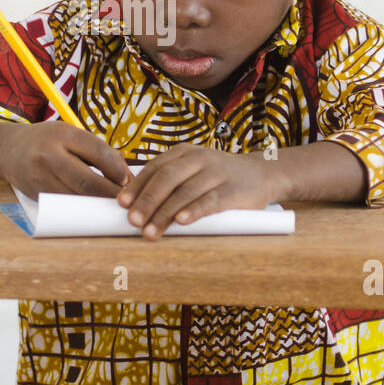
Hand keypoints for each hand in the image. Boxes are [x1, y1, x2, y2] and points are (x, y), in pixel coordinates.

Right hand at [2, 122, 132, 198]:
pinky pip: (66, 205)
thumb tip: (127, 177)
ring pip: (77, 198)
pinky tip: (92, 207)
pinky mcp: (37, 195)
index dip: (118, 169)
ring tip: (111, 204)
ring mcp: (41, 178)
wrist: (8, 150)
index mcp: (63, 134)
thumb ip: (96, 150)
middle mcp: (50, 155)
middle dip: (111, 193)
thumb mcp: (69, 134)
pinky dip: (82, 208)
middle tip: (126, 200)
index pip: (99, 153)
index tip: (127, 179)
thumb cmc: (47, 141)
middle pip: (88, 181)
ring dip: (98, 204)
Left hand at [115, 145, 279, 240]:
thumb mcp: (193, 170)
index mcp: (185, 153)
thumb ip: (169, 181)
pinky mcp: (234, 190)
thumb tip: (134, 204)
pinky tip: (181, 222)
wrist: (262, 174)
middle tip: (132, 220)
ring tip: (150, 231)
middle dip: (147, 200)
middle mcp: (199, 159)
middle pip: (167, 178)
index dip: (137, 186)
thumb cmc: (218, 177)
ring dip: (165, 213)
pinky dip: (194, 210)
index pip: (155, 167)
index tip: (121, 204)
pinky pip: (211, 201)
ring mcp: (217, 173)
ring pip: (186, 192)